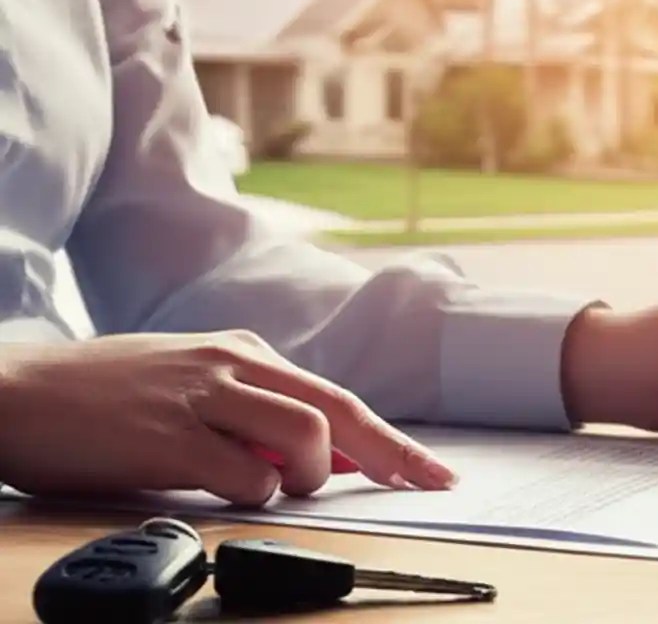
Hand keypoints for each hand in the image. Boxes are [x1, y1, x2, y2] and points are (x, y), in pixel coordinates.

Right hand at [0, 330, 454, 505]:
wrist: (18, 390)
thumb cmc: (107, 398)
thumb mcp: (195, 388)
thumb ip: (259, 415)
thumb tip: (331, 457)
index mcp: (244, 353)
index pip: (337, 396)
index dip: (389, 438)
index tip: (429, 468)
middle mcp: (232, 364)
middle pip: (339, 409)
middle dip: (394, 452)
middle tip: (430, 482)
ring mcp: (202, 395)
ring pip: (304, 433)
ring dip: (310, 473)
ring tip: (280, 486)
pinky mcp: (169, 435)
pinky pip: (244, 473)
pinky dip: (255, 492)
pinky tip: (229, 489)